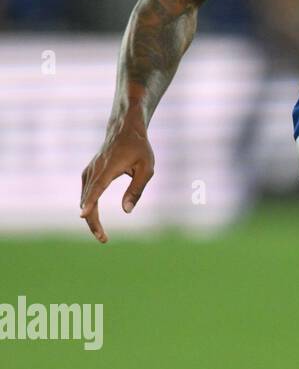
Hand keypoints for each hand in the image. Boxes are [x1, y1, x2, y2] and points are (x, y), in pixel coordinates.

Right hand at [80, 114, 154, 242]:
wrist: (124, 130)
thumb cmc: (139, 148)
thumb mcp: (146, 168)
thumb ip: (137, 189)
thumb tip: (126, 211)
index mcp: (109, 168)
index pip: (97, 188)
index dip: (90, 203)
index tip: (82, 215)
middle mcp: (95, 170)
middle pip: (88, 199)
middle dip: (93, 221)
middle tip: (104, 239)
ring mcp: (89, 171)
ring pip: (85, 198)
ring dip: (91, 216)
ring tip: (102, 235)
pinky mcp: (89, 173)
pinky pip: (86, 193)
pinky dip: (89, 206)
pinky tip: (93, 217)